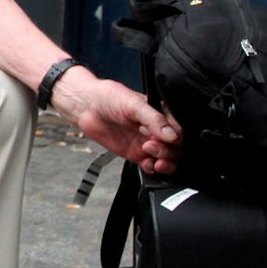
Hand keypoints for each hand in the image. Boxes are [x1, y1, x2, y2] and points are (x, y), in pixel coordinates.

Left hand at [61, 72, 182, 175]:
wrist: (86, 107)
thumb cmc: (109, 98)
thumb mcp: (133, 104)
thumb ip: (153, 120)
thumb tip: (172, 134)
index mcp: (162, 114)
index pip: (180, 131)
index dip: (177, 139)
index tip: (167, 140)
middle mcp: (157, 130)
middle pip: (177, 148)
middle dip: (169, 152)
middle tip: (151, 146)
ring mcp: (148, 143)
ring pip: (167, 160)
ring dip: (165, 163)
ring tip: (152, 158)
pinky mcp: (136, 154)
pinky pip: (151, 167)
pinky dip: (152, 169)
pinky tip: (147, 164)